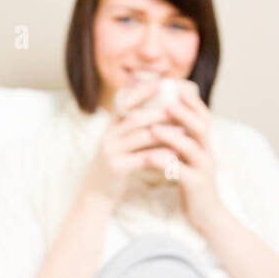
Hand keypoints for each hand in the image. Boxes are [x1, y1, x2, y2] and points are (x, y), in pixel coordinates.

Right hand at [81, 79, 175, 208]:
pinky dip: (161, 155)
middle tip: (180, 108)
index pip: (124, 102)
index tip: (160, 83)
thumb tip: (158, 114)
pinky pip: (143, 159)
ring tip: (183, 130)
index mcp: (111, 127)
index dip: (141, 92)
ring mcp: (111, 152)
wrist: (95, 194)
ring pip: (141, 137)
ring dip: (164, 133)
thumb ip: (132, 130)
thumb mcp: (119, 145)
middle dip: (159, 112)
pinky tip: (175, 154)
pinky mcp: (117, 168)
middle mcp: (109, 136)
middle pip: (136, 118)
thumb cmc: (114, 167)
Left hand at [144, 86, 222, 230]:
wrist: (208, 215)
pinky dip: (165, 163)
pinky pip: (181, 171)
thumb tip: (159, 124)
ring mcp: (203, 169)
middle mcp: (207, 153)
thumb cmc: (193, 185)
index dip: (192, 102)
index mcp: (204, 144)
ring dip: (172, 136)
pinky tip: (149, 159)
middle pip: (201, 126)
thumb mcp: (188, 160)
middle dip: (184, 113)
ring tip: (153, 129)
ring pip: (191, 147)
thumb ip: (180, 143)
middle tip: (167, 103)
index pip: (203, 117)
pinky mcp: (196, 185)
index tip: (177, 88)